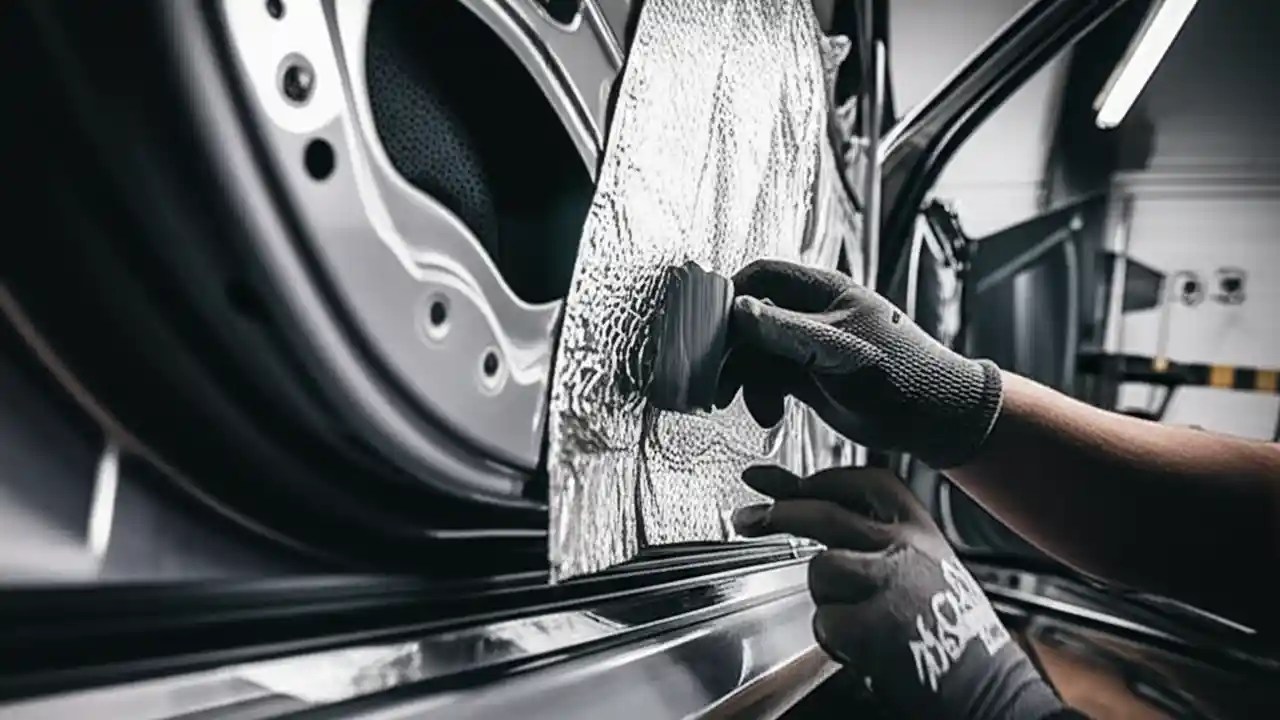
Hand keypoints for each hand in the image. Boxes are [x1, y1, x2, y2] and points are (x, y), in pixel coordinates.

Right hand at [715, 259, 1002, 468]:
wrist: (932, 417)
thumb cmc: (899, 374)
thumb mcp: (838, 351)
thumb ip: (786, 331)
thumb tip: (737, 312)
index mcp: (821, 291)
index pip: (760, 278)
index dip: (731, 299)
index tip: (709, 332)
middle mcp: (810, 313)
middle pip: (750, 319)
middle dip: (731, 351)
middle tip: (715, 382)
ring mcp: (807, 345)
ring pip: (755, 352)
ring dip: (744, 379)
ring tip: (748, 407)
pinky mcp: (806, 375)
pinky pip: (768, 378)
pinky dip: (760, 395)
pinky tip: (768, 415)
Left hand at [733, 466, 1062, 718]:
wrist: (989, 689)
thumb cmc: (947, 632)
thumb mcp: (922, 568)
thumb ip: (870, 537)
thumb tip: (802, 502)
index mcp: (921, 531)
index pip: (865, 483)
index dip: (818, 479)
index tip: (777, 481)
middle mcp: (907, 548)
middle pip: (826, 514)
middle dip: (780, 512)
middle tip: (749, 517)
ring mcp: (891, 583)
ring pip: (821, 569)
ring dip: (826, 598)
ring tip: (859, 620)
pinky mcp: (876, 624)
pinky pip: (825, 620)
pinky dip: (835, 639)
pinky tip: (865, 648)